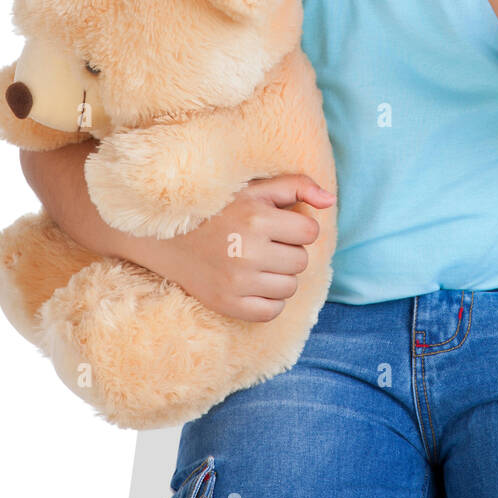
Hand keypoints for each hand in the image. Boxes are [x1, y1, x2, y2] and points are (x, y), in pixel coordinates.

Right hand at [145, 174, 335, 321]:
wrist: (167, 237)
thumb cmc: (219, 208)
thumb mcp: (255, 188)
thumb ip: (296, 186)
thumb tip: (330, 200)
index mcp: (257, 218)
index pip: (309, 230)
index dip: (298, 227)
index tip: (279, 225)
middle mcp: (248, 251)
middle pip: (301, 260)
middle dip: (289, 250)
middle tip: (265, 243)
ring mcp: (237, 282)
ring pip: (290, 287)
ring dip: (280, 275)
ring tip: (258, 262)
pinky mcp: (228, 305)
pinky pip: (272, 311)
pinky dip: (269, 300)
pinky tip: (253, 283)